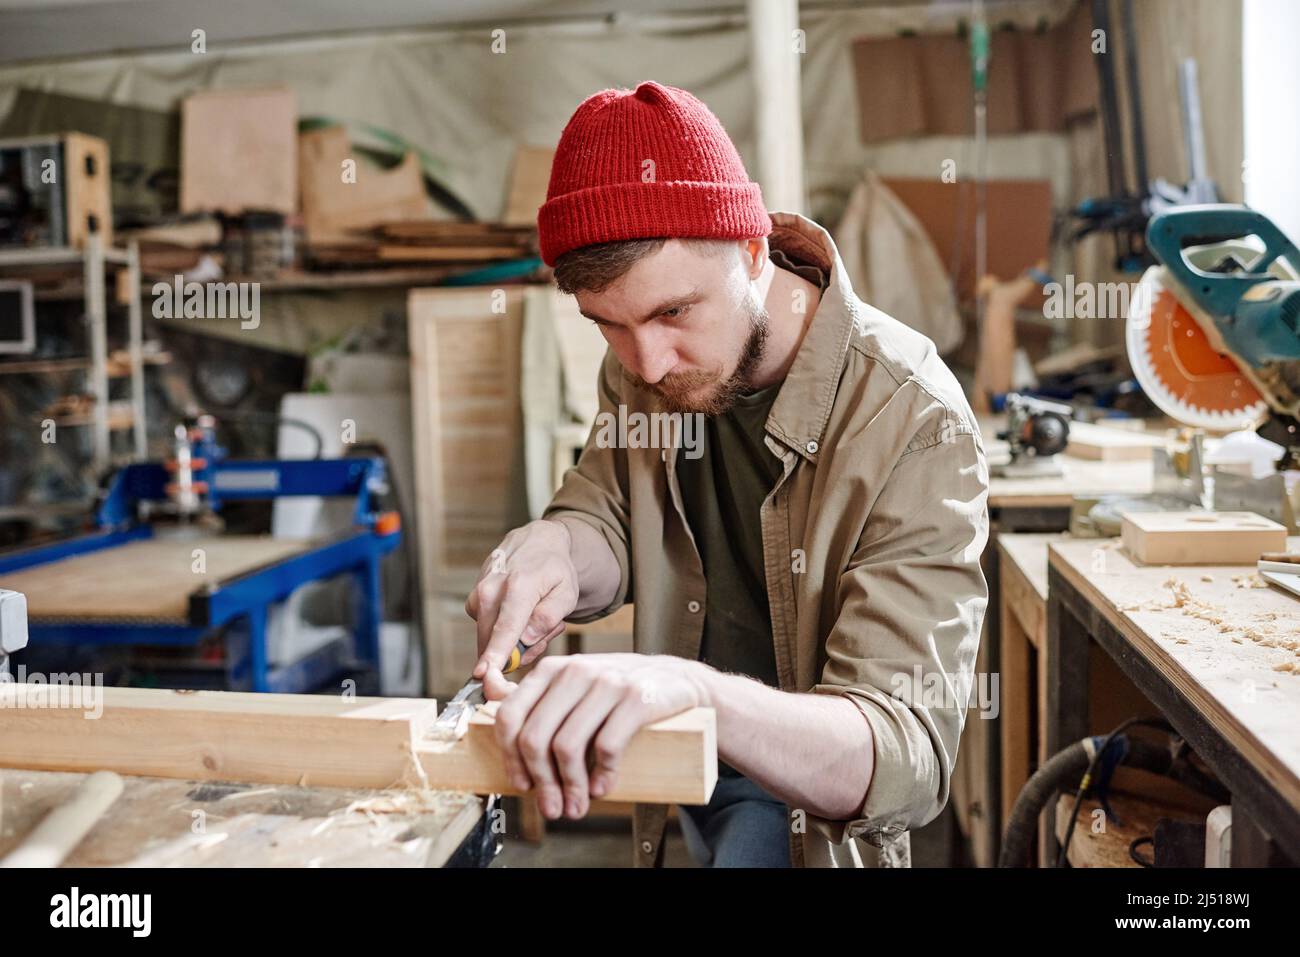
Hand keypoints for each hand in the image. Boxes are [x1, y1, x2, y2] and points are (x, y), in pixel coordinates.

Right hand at [466, 520, 578, 682]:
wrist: (537, 542)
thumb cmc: (555, 569)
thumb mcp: (567, 593)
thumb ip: (548, 616)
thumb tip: (526, 638)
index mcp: (518, 588)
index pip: (505, 629)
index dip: (495, 655)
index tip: (483, 674)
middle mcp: (492, 590)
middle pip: (494, 641)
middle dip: (520, 651)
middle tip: (546, 632)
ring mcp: (479, 594)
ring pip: (490, 639)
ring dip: (514, 640)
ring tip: (535, 617)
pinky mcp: (474, 601)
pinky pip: (487, 630)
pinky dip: (504, 629)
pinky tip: (520, 613)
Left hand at [490, 653, 711, 819]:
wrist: (678, 682)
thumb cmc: (619, 690)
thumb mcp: (575, 682)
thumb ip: (532, 688)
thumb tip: (486, 684)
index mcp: (553, 670)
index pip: (510, 716)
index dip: (511, 759)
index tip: (523, 786)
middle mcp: (575, 671)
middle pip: (535, 737)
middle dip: (540, 782)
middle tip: (552, 808)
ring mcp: (607, 683)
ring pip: (568, 746)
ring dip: (569, 787)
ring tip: (577, 805)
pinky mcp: (636, 698)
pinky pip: (606, 747)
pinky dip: (601, 776)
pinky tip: (602, 788)